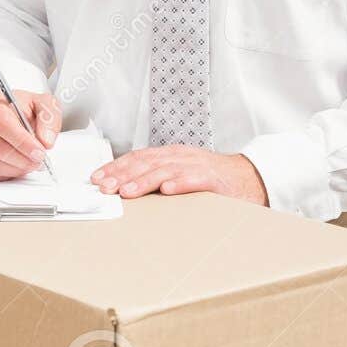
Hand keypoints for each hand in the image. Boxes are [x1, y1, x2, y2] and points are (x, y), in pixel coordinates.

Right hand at [0, 89, 60, 181]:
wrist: (10, 113)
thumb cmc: (25, 109)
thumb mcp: (44, 104)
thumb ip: (49, 119)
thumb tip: (45, 141)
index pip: (3, 124)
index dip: (22, 142)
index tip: (39, 153)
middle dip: (22, 160)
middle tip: (39, 161)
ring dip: (15, 169)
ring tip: (29, 164)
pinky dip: (4, 175)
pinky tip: (15, 166)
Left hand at [90, 146, 267, 203]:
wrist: (249, 177)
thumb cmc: (212, 178)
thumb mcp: (180, 172)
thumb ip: (157, 176)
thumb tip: (124, 187)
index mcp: (170, 155)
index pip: (137, 158)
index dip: (116, 166)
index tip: (97, 178)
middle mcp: (180, 157)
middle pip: (146, 163)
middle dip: (122, 174)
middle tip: (104, 187)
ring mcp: (197, 166)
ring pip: (166, 170)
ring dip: (144, 181)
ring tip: (128, 191)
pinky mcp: (214, 179)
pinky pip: (195, 180)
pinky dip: (180, 184)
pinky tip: (167, 191)